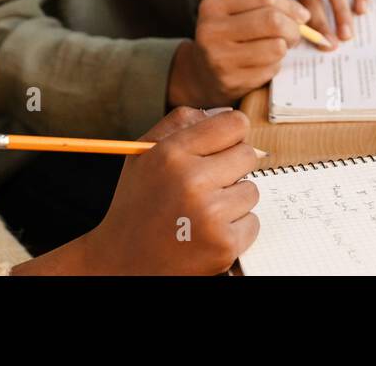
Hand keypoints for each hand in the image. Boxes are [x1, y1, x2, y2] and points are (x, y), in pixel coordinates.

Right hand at [82, 107, 259, 274]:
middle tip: (208, 184)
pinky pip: (252, 222)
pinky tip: (208, 232)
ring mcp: (210, 214)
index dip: (232, 134)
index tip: (225, 146)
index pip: (234, 124)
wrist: (123, 263)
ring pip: (252, 190)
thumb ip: (180, 123)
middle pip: (248, 155)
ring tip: (203, 211)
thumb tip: (224, 113)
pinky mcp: (224, 244)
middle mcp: (192, 180)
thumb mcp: (143, 154)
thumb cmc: (137, 205)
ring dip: (233, 201)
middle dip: (232, 168)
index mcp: (172, 153)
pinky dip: (236, 229)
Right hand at [166, 0, 309, 107]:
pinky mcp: (231, 81)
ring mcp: (219, 58)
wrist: (204, 72)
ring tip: (278, 46)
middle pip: (273, 20)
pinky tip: (264, 62)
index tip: (299, 15)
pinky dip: (275, 64)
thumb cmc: (232, 31)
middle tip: (295, 33)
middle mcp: (211, 30)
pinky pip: (272, 68)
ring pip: (277, 46)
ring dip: (285, 47)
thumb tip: (302, 14)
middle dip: (293, 27)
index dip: (291, 5)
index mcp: (214, 4)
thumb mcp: (242, 5)